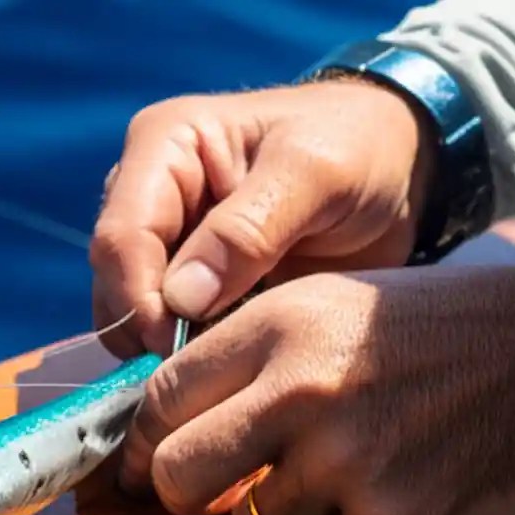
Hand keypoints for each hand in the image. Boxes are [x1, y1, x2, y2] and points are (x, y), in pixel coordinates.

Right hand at [90, 79, 435, 356]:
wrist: (401, 170)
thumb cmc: (360, 149)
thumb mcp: (318, 173)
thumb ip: (248, 230)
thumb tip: (180, 299)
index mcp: (163, 145)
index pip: (121, 236)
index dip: (138, 298)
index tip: (177, 348)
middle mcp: (146, 192)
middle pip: (113, 278)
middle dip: (147, 329)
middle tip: (201, 368)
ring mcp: (161, 240)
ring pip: (126, 311)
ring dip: (162, 349)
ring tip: (221, 365)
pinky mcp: (182, 281)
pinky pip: (159, 330)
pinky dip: (184, 355)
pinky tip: (225, 362)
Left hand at [118, 263, 514, 514]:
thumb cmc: (419, 329)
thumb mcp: (320, 305)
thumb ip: (238, 356)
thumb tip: (154, 421)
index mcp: (276, 327)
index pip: (161, 397)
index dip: (138, 439)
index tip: (139, 459)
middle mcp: (301, 390)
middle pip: (178, 475)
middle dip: (180, 490)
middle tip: (202, 489)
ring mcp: (348, 460)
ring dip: (274, 513)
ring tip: (325, 471)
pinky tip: (382, 483)